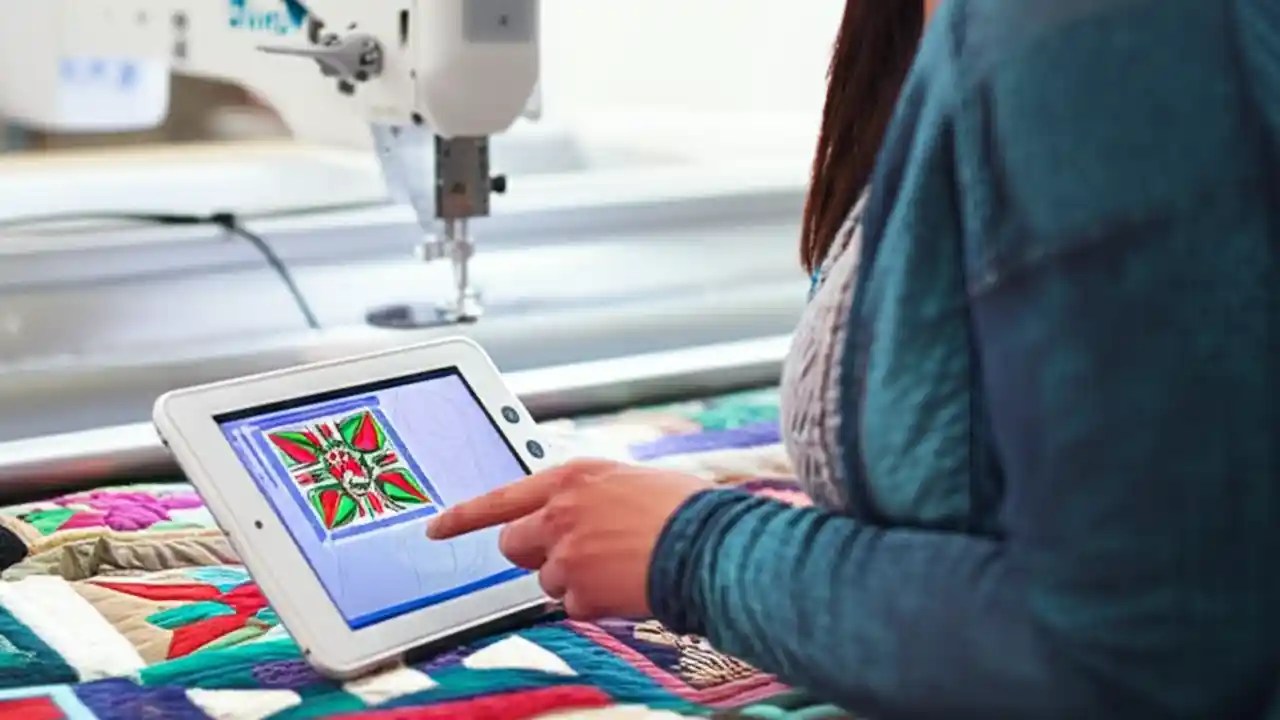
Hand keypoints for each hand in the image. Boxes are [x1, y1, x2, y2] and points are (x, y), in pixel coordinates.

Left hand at [427, 459, 709, 618]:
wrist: (711, 545)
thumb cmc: (685, 510)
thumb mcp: (630, 481)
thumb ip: (591, 495)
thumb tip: (574, 516)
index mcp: (572, 477)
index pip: (501, 498)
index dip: (463, 516)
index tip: (436, 528)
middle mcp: (560, 512)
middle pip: (513, 544)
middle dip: (534, 554)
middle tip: (571, 556)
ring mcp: (566, 553)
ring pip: (546, 579)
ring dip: (575, 581)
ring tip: (621, 567)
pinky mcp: (578, 592)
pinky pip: (571, 606)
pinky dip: (595, 604)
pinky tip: (626, 586)